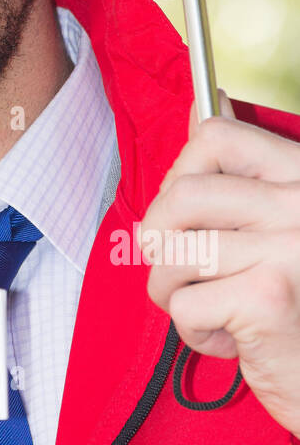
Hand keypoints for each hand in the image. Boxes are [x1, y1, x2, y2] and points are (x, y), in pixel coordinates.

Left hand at [140, 89, 299, 435]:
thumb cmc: (295, 307)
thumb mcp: (277, 226)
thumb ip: (242, 171)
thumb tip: (205, 105)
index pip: (217, 135)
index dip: (179, 174)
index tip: (186, 214)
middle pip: (183, 193)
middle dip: (159, 237)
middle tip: (180, 269)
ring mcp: (288, 248)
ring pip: (174, 251)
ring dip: (172, 290)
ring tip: (212, 309)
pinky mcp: (267, 298)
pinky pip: (183, 303)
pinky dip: (192, 331)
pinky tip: (233, 340)